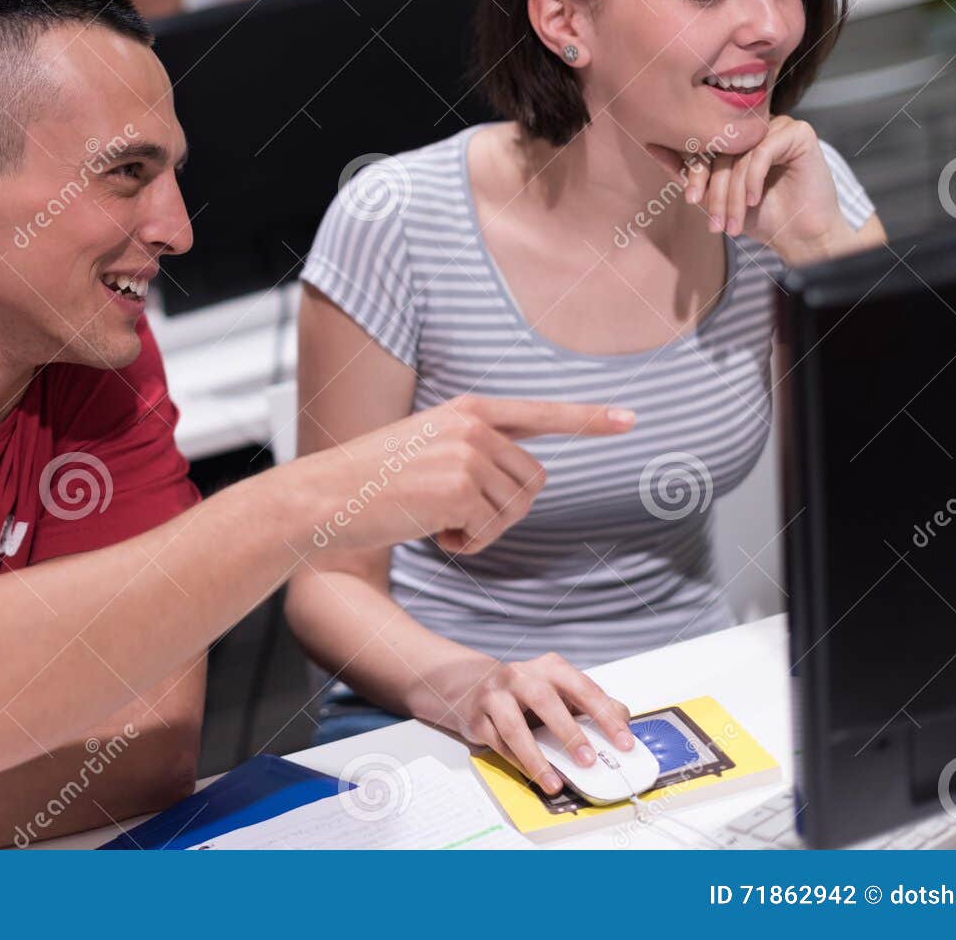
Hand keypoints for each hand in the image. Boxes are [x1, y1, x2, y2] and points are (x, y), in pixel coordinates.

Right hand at [296, 394, 634, 555]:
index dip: (589, 418)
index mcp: (466, 410)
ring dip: (483, 531)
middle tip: (456, 519)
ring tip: (436, 522)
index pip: (541, 411)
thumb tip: (521, 481)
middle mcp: (473, 426)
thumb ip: (473, 451)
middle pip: (533, 480)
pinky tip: (430, 533)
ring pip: (515, 510)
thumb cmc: (369, 482)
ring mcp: (467, 455)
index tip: (630, 418)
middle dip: (505, 511)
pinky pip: (491, 532)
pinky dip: (467, 546)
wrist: (324, 497)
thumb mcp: (425, 448)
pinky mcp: (459, 488)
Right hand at [420, 652, 633, 794]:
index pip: (582, 687)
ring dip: (536, 758)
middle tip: (589, 760)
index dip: (605, 715)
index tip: (623, 742)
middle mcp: (520, 677)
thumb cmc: (521, 688)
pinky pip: (498, 744)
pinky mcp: (476, 718)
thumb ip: (588, 702)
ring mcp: (495, 696)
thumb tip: (622, 720)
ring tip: (555, 782)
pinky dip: (517, 763)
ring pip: (514, 728)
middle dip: (569, 733)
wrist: (467, 680)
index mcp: (549, 668)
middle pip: (545, 701)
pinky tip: (534, 776)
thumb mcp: (556, 687)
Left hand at [674, 115, 853, 264]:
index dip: (694, 172)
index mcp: (736, 137)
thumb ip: (687, 171)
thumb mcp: (715, 196)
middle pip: (721, 150)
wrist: (798, 236)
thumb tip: (650, 145)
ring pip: (740, 154)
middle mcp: (755, 127)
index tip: (690, 199)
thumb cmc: (760, 217)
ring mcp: (778, 126)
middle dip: (714, 191)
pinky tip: (755, 200)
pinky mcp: (799, 132)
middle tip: (713, 222)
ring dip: (732, 194)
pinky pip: (763, 151)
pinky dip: (753, 179)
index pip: (705, 145)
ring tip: (733, 222)